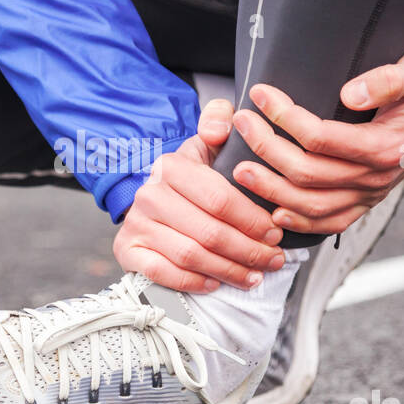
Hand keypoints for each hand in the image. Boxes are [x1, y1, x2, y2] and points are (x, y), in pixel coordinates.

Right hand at [114, 99, 285, 292]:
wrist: (155, 200)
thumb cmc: (193, 179)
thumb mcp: (208, 144)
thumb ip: (221, 120)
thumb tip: (219, 131)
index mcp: (172, 166)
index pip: (219, 198)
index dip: (252, 220)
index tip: (275, 232)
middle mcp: (149, 194)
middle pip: (209, 232)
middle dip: (248, 250)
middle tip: (273, 259)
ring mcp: (136, 223)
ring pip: (191, 255)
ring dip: (229, 270)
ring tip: (254, 276)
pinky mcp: (128, 250)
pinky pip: (163, 273)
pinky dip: (193, 281)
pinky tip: (216, 283)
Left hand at [231, 42, 403, 235]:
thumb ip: (387, 80)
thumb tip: (349, 93)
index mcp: (388, 145)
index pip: (321, 138)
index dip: (285, 117)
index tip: (260, 93)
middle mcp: (378, 177)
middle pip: (309, 174)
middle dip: (267, 149)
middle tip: (240, 123)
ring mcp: (372, 193)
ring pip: (312, 205)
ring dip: (272, 190)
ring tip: (239, 169)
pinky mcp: (367, 200)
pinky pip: (330, 223)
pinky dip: (299, 222)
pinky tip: (274, 212)